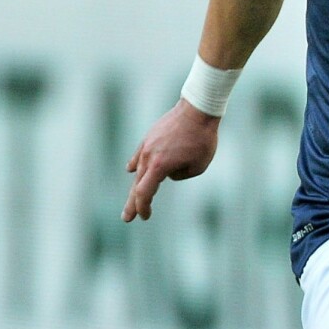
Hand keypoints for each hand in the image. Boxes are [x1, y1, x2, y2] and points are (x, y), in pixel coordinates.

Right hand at [122, 100, 219, 221]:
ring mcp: (147, 145)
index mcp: (159, 167)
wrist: (197, 110)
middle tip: (126, 219)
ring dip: (136, 185)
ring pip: (139, 170)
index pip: (144, 193)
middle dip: (133, 204)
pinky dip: (135, 164)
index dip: (143, 207)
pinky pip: (140, 154)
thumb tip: (168, 172)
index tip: (145, 217)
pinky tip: (129, 169)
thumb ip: (179, 175)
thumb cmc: (201, 140)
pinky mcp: (150, 136)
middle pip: (137, 185)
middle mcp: (148, 157)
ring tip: (132, 199)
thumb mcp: (197, 166)